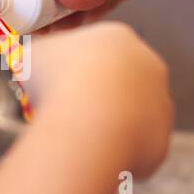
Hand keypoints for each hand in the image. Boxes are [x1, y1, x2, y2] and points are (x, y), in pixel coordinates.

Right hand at [24, 22, 172, 178]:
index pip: (97, 53)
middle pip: (118, 83)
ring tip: (77, 138)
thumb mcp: (33, 55)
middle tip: (65, 113)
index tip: (54, 86)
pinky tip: (94, 155)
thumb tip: (38, 62)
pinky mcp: (161, 140)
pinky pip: (134, 148)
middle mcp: (149, 67)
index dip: (73, 70)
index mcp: (118, 38)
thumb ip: (41, 56)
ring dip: (106, 126)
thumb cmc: (57, 83)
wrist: (87, 125)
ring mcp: (160, 104)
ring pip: (129, 117)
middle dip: (94, 97)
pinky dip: (115, 152)